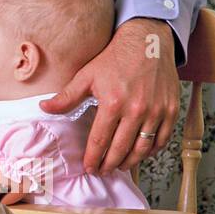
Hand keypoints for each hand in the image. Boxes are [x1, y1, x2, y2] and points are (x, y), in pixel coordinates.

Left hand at [38, 18, 180, 174]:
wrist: (147, 41)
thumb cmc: (114, 58)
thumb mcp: (87, 75)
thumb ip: (66, 96)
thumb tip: (43, 108)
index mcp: (113, 102)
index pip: (100, 140)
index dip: (93, 158)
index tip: (88, 168)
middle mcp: (137, 110)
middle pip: (121, 149)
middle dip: (109, 165)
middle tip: (102, 171)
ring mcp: (156, 111)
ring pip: (143, 148)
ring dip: (130, 162)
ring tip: (119, 166)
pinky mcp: (171, 110)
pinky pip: (162, 139)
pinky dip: (151, 151)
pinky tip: (140, 154)